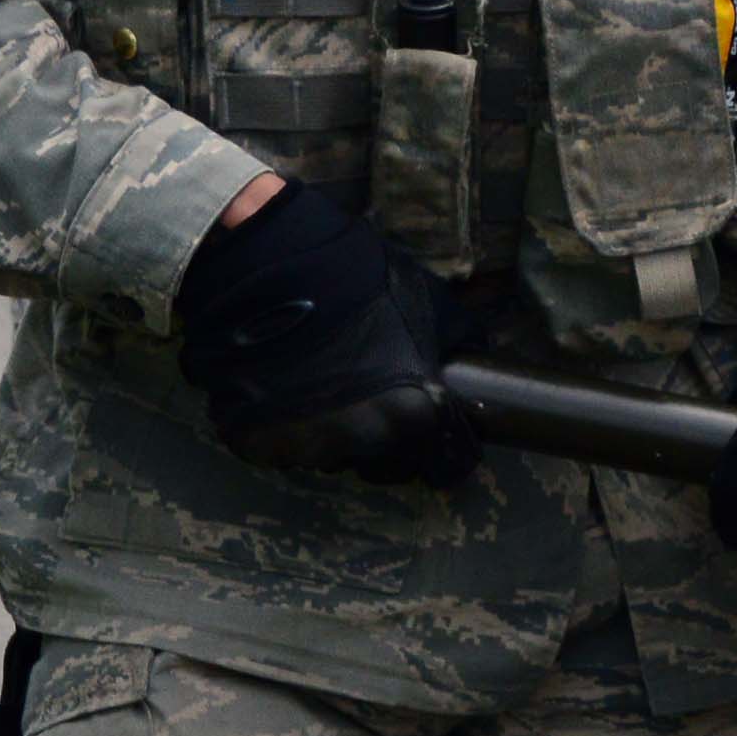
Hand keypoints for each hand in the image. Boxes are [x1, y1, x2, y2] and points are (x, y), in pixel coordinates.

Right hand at [175, 184, 478, 487]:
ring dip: (339, 438)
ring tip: (326, 389)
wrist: (270, 268)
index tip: (432, 434)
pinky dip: (292, 432)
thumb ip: (458, 348)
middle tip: (374, 402)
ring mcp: (310, 448)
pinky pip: (288, 451)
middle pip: (389, 467)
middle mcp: (366, 442)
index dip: (444, 452)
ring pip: (337, 459)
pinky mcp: (262, 446)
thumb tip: (474, 369)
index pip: (447, 466)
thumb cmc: (359, 281)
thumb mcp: (432, 306)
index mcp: (416, 414)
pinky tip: (288, 393)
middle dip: (389, 445)